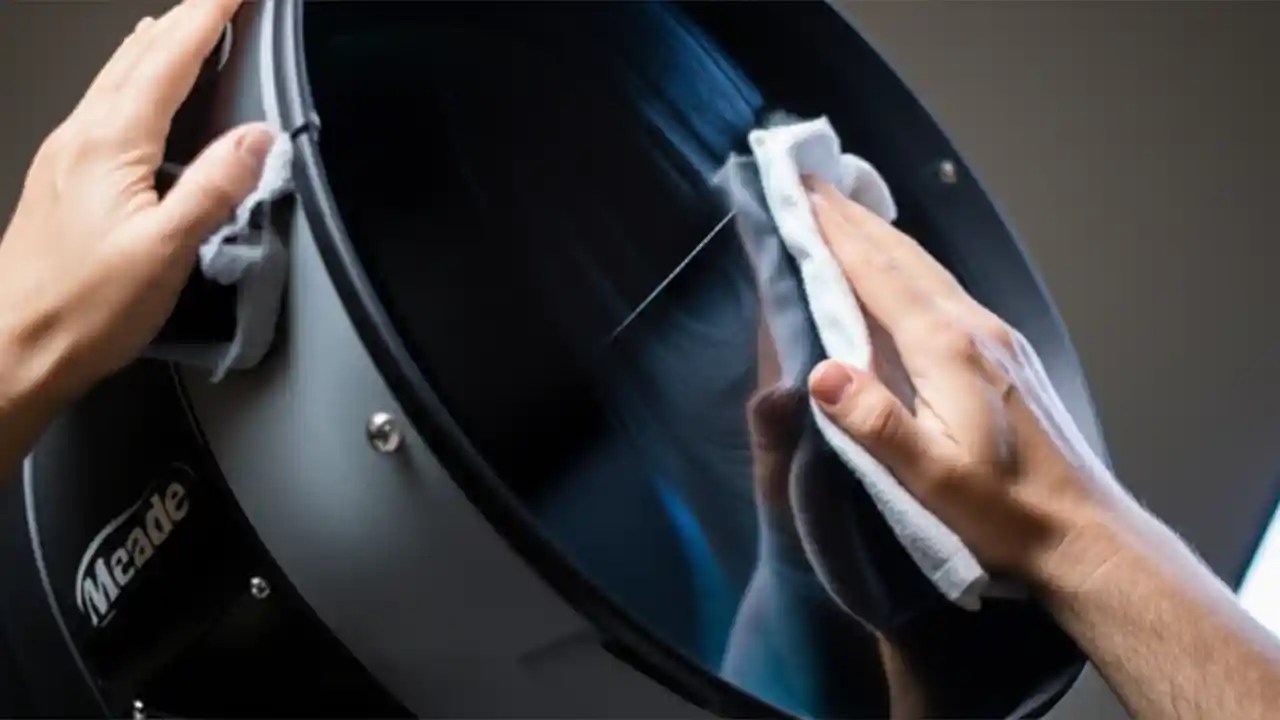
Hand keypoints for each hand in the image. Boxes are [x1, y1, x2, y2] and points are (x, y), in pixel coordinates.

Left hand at [0, 0, 270, 402]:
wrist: (12, 348)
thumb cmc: (79, 310)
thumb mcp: (165, 252)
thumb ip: (215, 189)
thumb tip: (257, 140)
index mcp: (110, 145)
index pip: (169, 56)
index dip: (210, 15)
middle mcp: (82, 139)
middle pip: (139, 53)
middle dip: (188, 18)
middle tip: (225, 2)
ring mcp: (68, 156)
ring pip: (119, 75)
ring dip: (162, 43)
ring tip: (193, 28)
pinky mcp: (64, 180)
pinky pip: (107, 105)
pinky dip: (139, 79)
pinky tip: (146, 93)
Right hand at [803, 179, 1130, 586]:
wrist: (1083, 532)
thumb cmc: (1004, 512)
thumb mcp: (932, 478)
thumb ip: (876, 422)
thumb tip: (820, 369)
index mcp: (949, 350)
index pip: (880, 276)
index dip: (836, 233)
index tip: (800, 193)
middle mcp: (975, 328)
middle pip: (904, 257)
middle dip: (853, 217)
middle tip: (809, 183)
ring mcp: (996, 337)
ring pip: (927, 268)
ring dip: (880, 235)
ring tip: (842, 211)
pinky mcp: (1006, 353)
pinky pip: (944, 289)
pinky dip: (906, 265)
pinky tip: (896, 270)